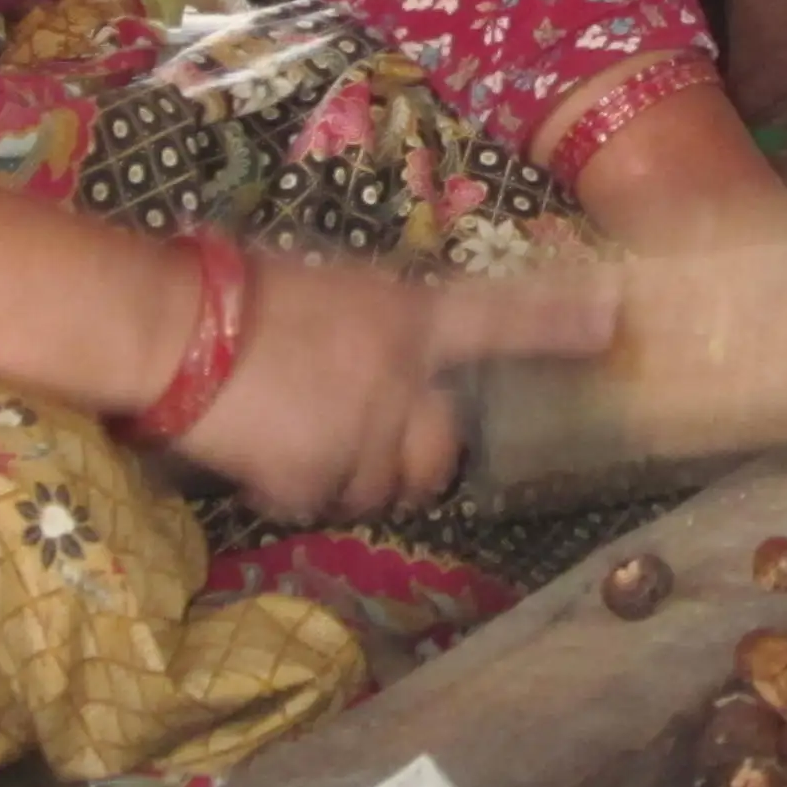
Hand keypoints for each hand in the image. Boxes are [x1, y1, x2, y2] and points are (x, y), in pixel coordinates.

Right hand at [175, 251, 617, 523]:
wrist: (173, 326)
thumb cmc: (238, 288)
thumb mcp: (331, 282)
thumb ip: (382, 319)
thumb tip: (399, 347)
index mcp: (409, 315)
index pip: (502, 318)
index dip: (561, 324)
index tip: (613, 321)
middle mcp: (402, 375)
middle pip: (442, 451)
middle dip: (414, 462)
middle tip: (370, 446)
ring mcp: (360, 431)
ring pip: (378, 489)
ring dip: (345, 477)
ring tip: (296, 437)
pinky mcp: (311, 474)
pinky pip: (316, 504)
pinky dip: (290, 492)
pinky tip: (260, 455)